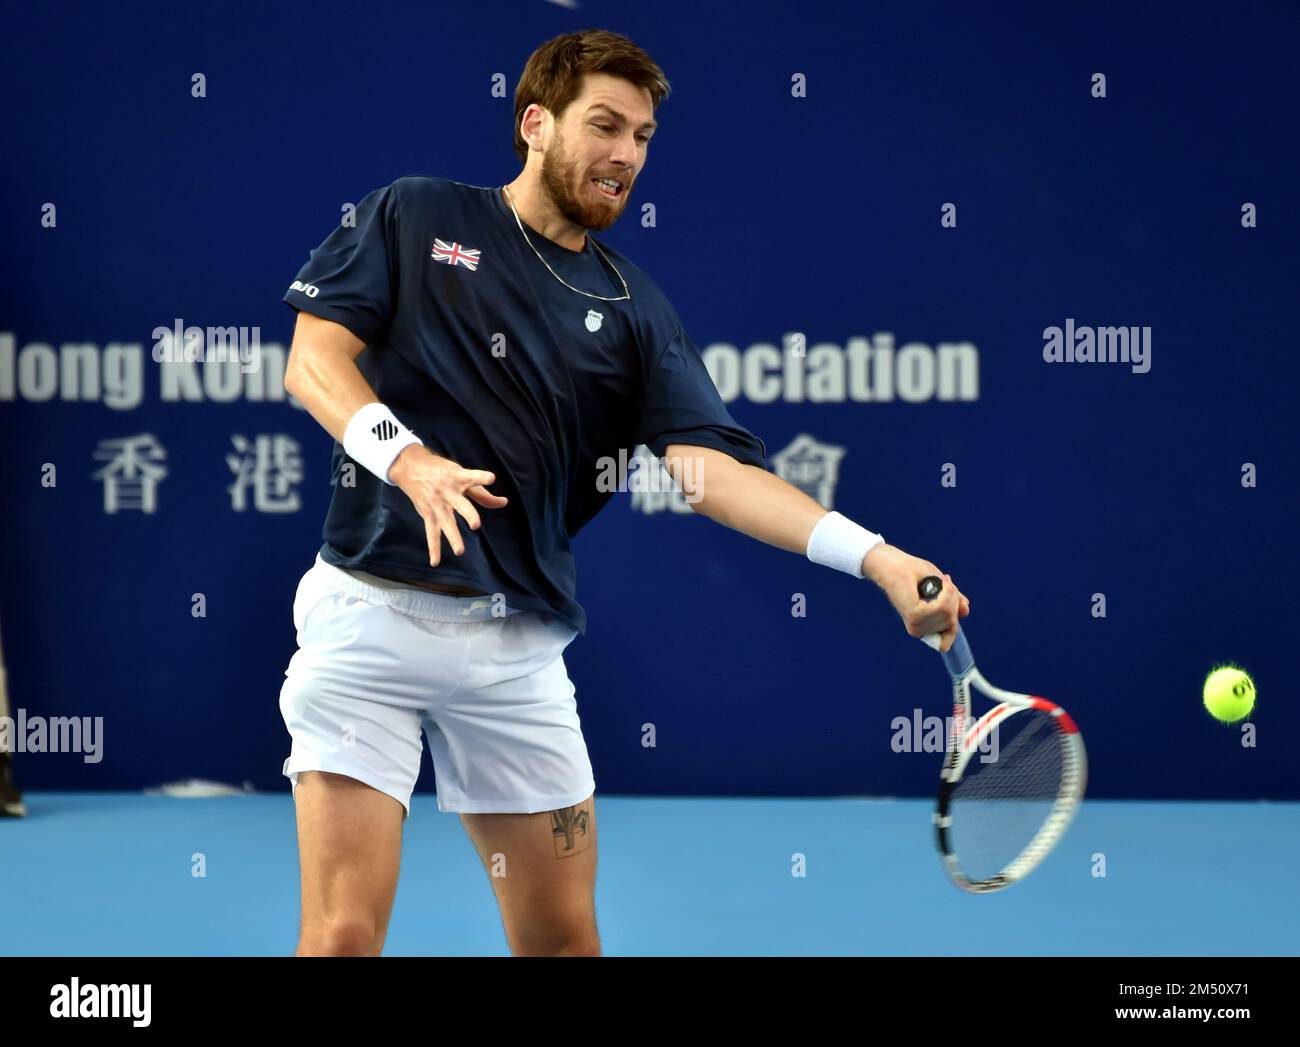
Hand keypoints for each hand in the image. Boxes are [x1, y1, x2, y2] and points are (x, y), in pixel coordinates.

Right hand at [388, 445, 508, 566]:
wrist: (410, 466)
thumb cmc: (443, 472)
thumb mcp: (461, 476)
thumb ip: (482, 493)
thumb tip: (504, 503)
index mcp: (458, 478)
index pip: (471, 477)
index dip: (481, 477)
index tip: (491, 478)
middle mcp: (447, 491)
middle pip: (459, 504)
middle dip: (467, 514)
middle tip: (475, 525)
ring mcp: (436, 503)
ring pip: (445, 522)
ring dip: (452, 537)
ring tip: (459, 551)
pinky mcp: (427, 513)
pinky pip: (431, 532)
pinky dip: (433, 548)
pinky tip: (435, 562)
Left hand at [861, 544, 970, 651]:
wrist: (896, 564)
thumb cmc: (915, 574)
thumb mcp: (941, 587)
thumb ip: (952, 601)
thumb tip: (965, 611)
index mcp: (924, 627)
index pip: (950, 633)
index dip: (955, 610)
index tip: (947, 586)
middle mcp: (919, 630)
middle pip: (952, 621)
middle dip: (953, 599)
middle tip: (943, 581)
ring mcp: (917, 625)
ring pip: (949, 614)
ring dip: (950, 594)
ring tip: (940, 581)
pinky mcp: (915, 616)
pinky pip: (943, 608)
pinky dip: (945, 593)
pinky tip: (939, 584)